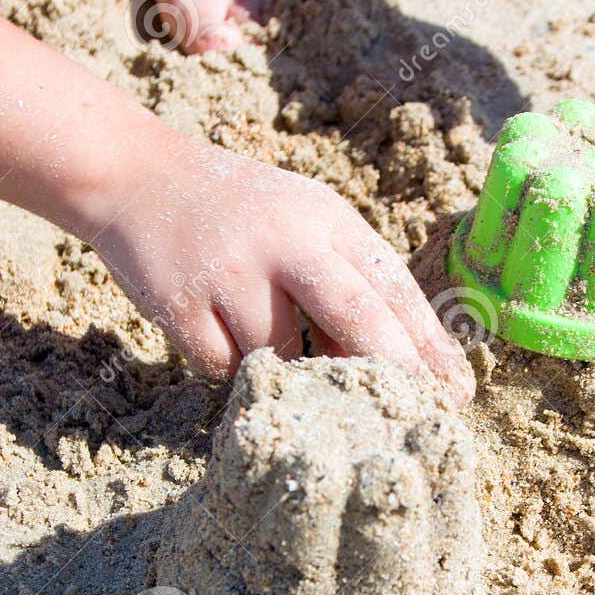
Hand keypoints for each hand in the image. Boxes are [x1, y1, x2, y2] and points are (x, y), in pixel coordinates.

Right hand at [90, 138, 474, 405]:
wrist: (138, 177)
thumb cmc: (243, 217)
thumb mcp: (305, 227)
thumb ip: (347, 286)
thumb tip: (394, 373)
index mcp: (328, 220)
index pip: (392, 287)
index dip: (428, 345)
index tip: (456, 393)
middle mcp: (285, 240)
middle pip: (354, 316)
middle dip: (392, 369)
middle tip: (416, 416)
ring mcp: (231, 271)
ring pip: (282, 356)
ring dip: (284, 368)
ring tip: (257, 329)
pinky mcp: (181, 302)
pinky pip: (224, 367)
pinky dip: (228, 364)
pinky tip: (215, 327)